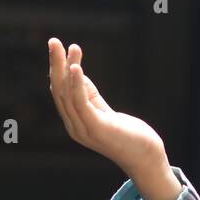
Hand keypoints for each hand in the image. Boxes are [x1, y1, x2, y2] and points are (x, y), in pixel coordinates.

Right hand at [47, 37, 165, 177]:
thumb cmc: (128, 135)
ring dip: (65, 68)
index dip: (57, 70)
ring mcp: (84, 129)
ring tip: (67, 47)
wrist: (146, 158)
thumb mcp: (105, 111)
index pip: (60, 93)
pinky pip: (81, 103)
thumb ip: (90, 95)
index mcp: (75, 122)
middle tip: (53, 41)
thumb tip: (75, 72)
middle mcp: (74, 127)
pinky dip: (76, 84)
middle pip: (59, 91)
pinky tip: (75, 68)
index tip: (59, 48)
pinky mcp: (96, 129)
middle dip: (55, 64)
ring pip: (67, 94)